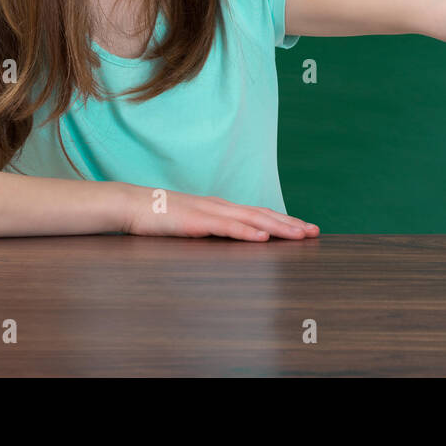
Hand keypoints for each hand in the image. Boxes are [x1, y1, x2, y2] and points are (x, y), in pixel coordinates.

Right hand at [123, 185, 318, 240]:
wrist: (130, 205)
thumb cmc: (159, 217)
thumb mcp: (191, 224)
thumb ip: (211, 230)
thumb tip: (231, 240)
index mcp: (221, 208)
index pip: (259, 214)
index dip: (284, 221)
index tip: (305, 229)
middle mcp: (221, 206)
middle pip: (263, 214)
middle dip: (291, 224)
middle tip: (315, 232)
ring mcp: (210, 212)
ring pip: (252, 220)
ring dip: (278, 227)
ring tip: (299, 235)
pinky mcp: (196, 221)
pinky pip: (227, 227)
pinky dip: (247, 232)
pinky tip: (263, 238)